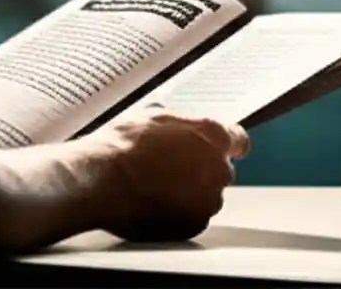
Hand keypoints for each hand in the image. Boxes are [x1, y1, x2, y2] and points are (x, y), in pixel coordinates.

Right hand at [87, 106, 249, 241]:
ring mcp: (209, 199)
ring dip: (191, 194)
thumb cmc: (122, 146)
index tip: (218, 150)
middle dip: (202, 171)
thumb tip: (179, 127)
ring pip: (207, 196)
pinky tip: (155, 205)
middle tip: (170, 171)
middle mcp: (218, 167)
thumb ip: (180, 124)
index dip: (225, 146)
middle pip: (220, 171)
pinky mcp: (194, 224)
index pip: (238, 140)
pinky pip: (193, 218)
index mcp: (213, 134)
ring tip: (157, 189)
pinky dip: (179, 215)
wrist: (102, 179)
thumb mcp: (153, 116)